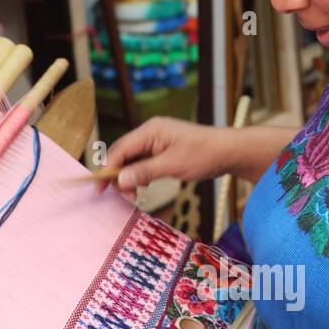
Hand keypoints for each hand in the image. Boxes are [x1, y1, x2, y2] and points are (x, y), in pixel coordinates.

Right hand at [104, 117, 228, 196]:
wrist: (228, 151)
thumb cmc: (204, 154)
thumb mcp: (173, 165)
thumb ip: (145, 171)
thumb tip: (120, 180)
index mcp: (150, 131)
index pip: (120, 149)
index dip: (107, 169)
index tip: (100, 189)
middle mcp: (150, 133)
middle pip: (122, 154)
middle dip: (118, 176)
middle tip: (125, 197)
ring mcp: (156, 142)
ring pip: (132, 161)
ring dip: (130, 178)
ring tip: (136, 196)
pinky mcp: (162, 151)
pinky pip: (143, 163)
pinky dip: (140, 176)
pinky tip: (144, 187)